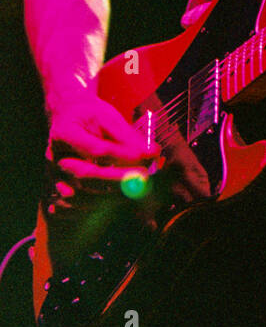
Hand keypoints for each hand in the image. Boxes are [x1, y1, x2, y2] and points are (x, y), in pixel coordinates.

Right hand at [44, 92, 158, 215]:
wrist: (66, 118)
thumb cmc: (90, 117)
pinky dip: (92, 210)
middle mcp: (53, 158)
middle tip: (142, 180)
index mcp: (64, 133)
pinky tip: (111, 200)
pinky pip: (70, 209)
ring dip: (107, 197)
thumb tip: (153, 154)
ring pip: (78, 197)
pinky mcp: (54, 192)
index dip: (122, 157)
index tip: (144, 160)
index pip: (96, 149)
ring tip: (131, 189)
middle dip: (117, 180)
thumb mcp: (108, 117)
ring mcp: (51, 177)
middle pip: (85, 175)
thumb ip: (129, 137)